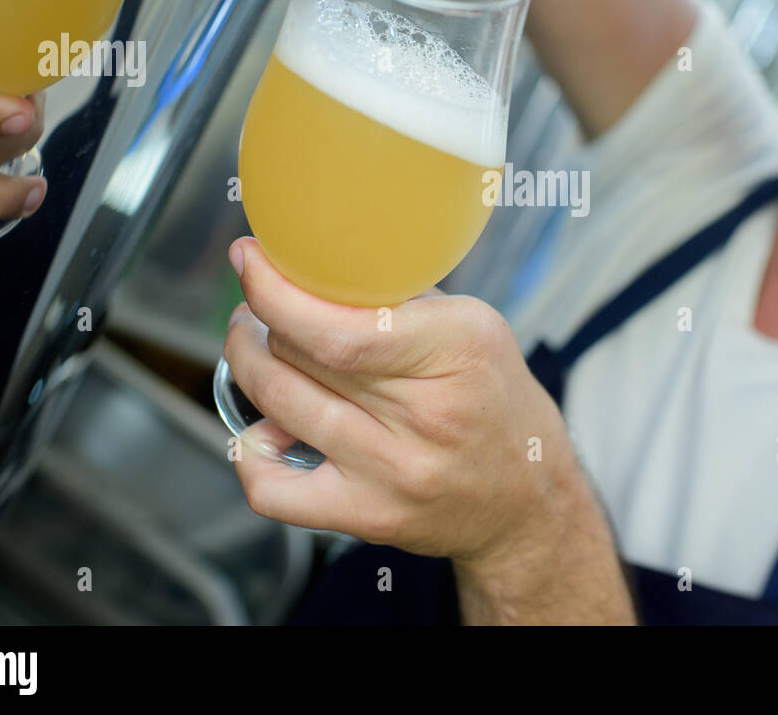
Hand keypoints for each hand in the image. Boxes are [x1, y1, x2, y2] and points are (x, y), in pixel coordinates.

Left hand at [222, 237, 593, 570]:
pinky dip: (248, 452)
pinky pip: (274, 490)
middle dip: (261, 321)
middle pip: (302, 358)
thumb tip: (314, 266)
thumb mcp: (473, 328)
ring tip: (252, 348)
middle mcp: (428, 415)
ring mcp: (396, 472)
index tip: (250, 261)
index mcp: (458, 349)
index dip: (276, 293)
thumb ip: (399, 298)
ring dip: (248, 367)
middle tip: (257, 305)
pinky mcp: (370, 516)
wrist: (529, 499)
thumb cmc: (495, 403)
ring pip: (280, 408)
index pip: (339, 327)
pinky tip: (260, 427)